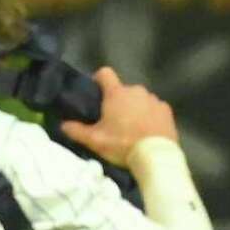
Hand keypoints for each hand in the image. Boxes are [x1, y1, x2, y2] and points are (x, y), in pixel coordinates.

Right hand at [60, 67, 178, 166]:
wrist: (156, 156)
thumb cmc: (122, 144)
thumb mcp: (95, 141)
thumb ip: (77, 131)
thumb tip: (62, 125)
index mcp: (117, 93)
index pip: (105, 73)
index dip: (98, 79)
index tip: (96, 92)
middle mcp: (136, 90)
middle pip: (123, 90)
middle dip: (118, 100)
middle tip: (114, 120)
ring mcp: (153, 99)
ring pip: (140, 99)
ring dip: (135, 107)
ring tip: (132, 127)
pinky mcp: (167, 110)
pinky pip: (155, 108)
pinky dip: (150, 115)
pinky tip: (148, 130)